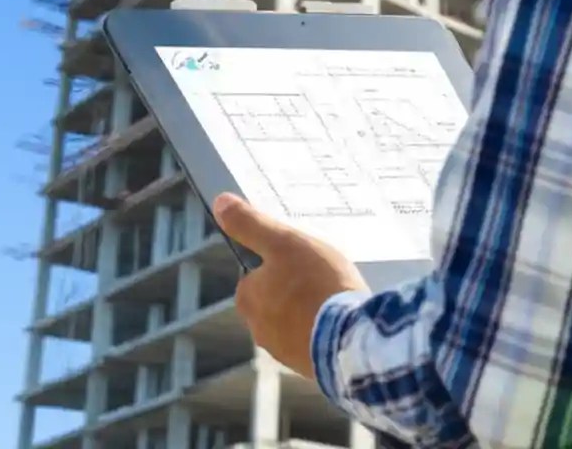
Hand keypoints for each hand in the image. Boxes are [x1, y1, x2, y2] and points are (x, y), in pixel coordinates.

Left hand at [212, 192, 369, 378]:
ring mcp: (285, 353)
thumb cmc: (316, 284)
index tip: (303, 259)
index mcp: (248, 299)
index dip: (280, 263)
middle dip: (296, 290)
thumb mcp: (284, 242)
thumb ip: (251, 224)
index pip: (256, 275)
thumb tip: (220, 203)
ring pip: (297, 323)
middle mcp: (259, 330)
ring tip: (339, 300)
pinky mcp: (310, 367)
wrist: (351, 339)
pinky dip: (326, 332)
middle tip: (324, 277)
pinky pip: (315, 343)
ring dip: (313, 312)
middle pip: (276, 300)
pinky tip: (345, 322)